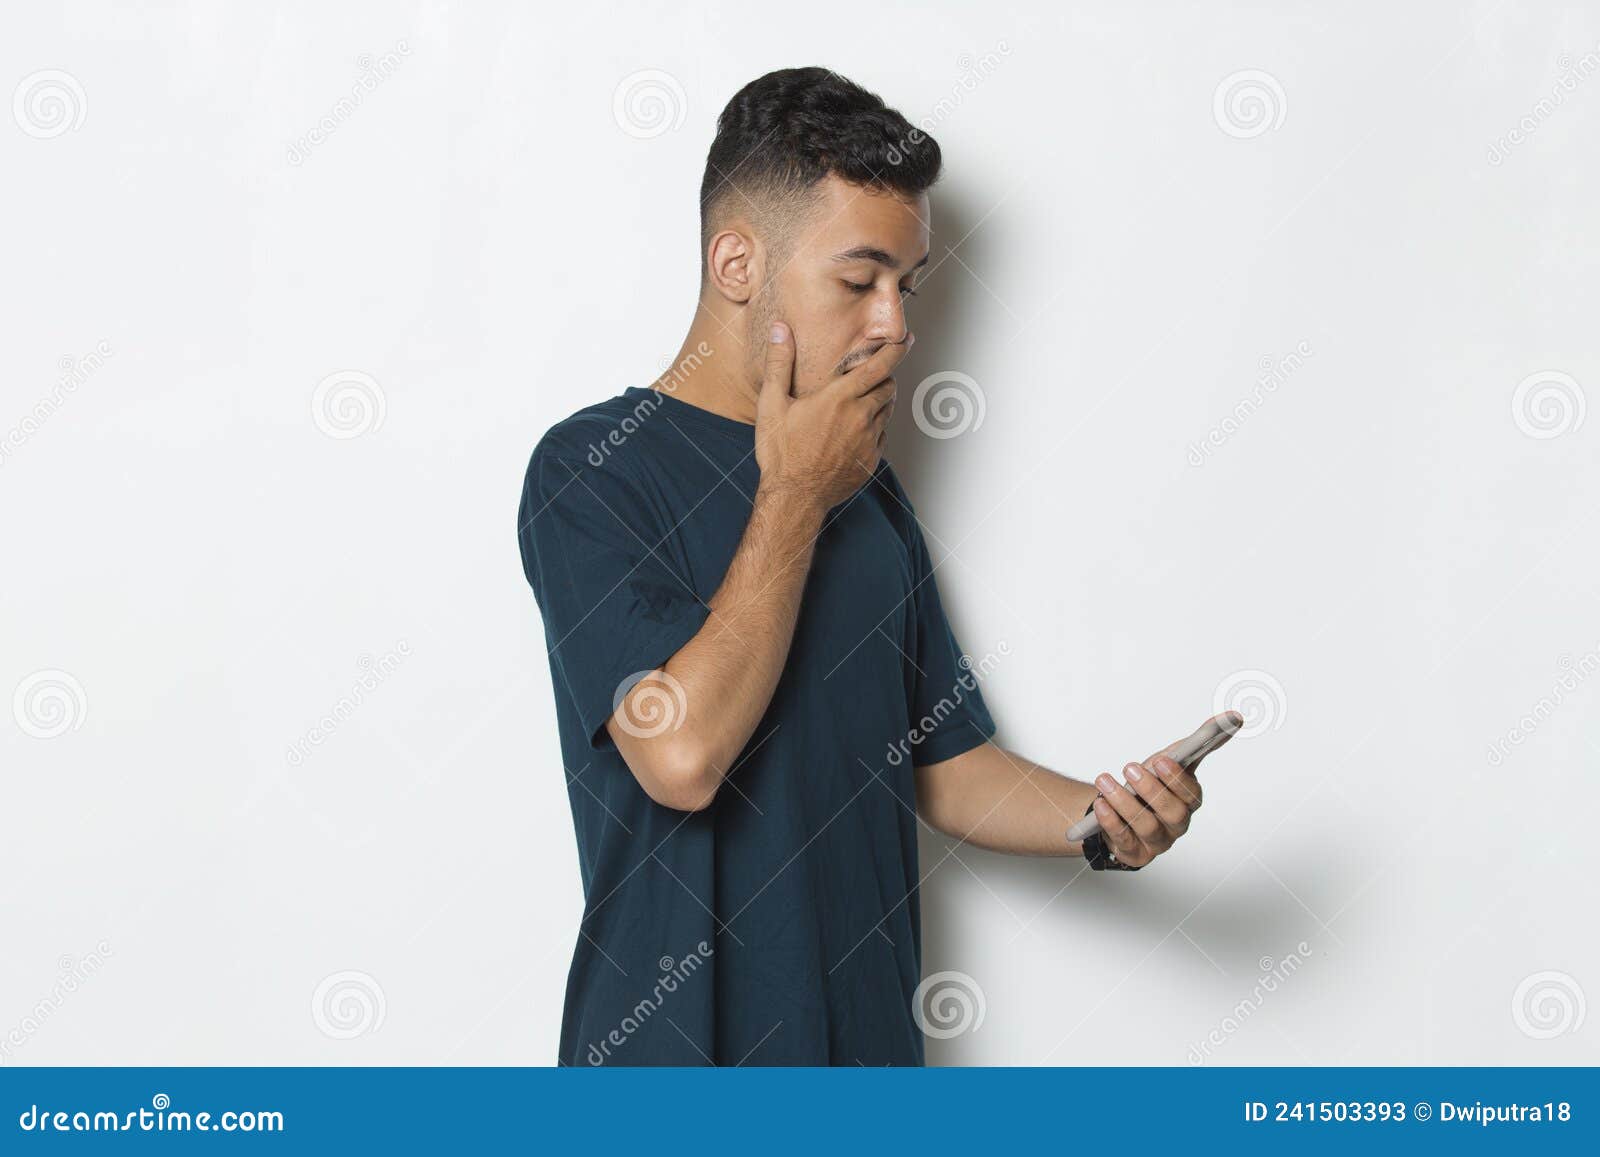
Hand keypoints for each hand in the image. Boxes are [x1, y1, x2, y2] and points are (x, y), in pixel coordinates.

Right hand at [754, 321, 910, 512]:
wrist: (794, 498)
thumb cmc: (781, 453)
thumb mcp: (772, 404)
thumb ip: (779, 363)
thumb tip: (780, 329)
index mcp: (840, 398)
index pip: (878, 366)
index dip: (896, 350)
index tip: (905, 339)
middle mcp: (861, 417)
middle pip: (888, 387)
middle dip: (883, 377)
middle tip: (871, 375)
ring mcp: (869, 441)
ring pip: (887, 412)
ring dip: (880, 402)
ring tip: (861, 402)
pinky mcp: (871, 461)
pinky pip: (881, 437)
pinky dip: (874, 428)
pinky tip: (855, 432)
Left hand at [1089, 712, 1234, 867]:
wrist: (1118, 811)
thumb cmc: (1147, 786)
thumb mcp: (1167, 763)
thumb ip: (1195, 744)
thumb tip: (1231, 717)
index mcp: (1188, 801)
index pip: (1190, 794)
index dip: (1177, 778)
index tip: (1161, 760)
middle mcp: (1177, 824)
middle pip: (1173, 812)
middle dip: (1152, 790)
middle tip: (1130, 768)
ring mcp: (1157, 841)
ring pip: (1147, 826)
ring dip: (1125, 802)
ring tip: (1105, 782)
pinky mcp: (1135, 853)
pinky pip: (1124, 840)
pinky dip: (1112, 822)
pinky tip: (1101, 805)